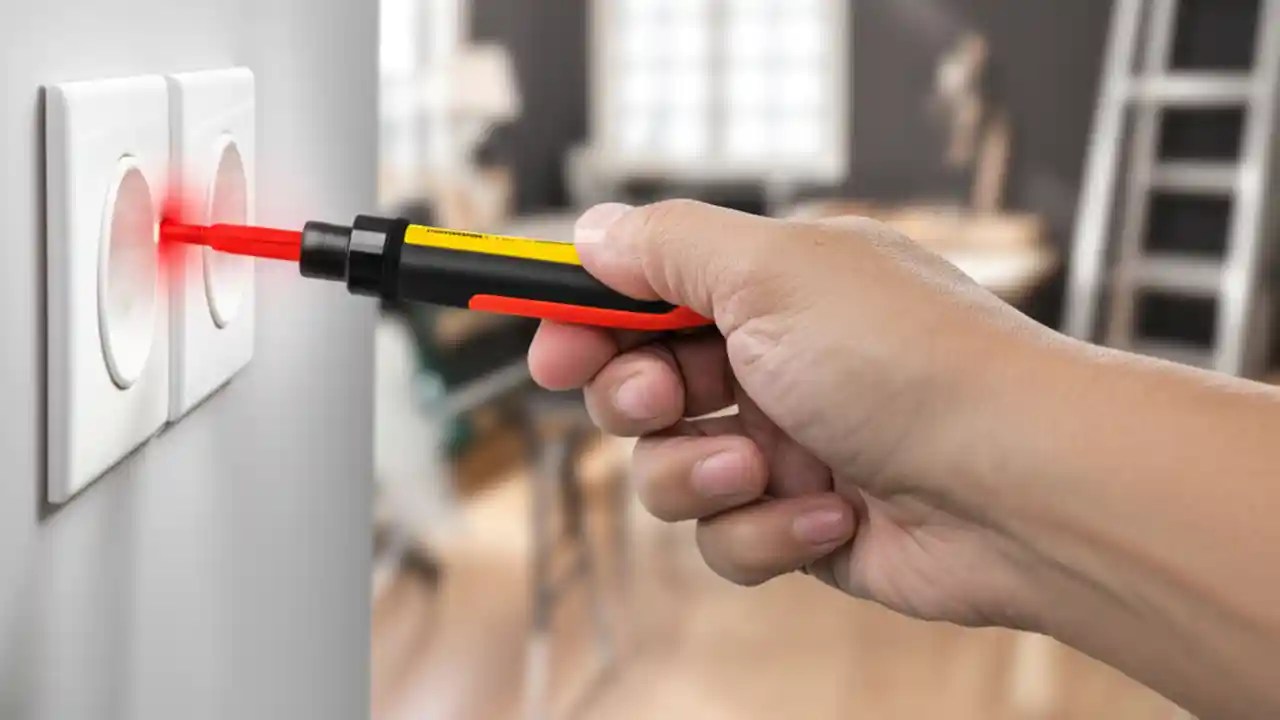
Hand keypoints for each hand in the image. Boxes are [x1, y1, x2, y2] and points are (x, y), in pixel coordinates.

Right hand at [529, 201, 1053, 627]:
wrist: (1024, 486)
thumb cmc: (911, 361)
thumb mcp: (774, 273)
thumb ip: (669, 247)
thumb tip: (593, 230)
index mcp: (771, 288)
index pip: (647, 292)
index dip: (587, 317)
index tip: (547, 340)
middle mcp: (776, 363)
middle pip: (641, 386)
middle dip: (631, 400)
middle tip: (652, 400)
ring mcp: (789, 446)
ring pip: (671, 474)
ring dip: (700, 474)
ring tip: (761, 467)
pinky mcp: (804, 523)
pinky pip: (729, 539)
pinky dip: (768, 529)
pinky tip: (833, 510)